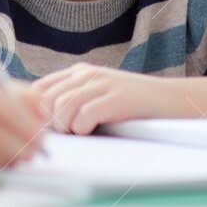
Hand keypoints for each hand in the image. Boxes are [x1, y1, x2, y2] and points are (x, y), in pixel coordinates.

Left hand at [32, 63, 164, 134]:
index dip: (35, 111)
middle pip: (47, 99)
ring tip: (80, 131)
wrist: (171, 100)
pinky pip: (85, 115)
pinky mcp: (116, 98)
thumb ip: (72, 101)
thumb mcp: (98, 94)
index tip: (44, 128)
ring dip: (67, 126)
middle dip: (50, 122)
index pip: (39, 88)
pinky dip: (83, 128)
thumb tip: (41, 123)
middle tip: (65, 134)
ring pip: (62, 107)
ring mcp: (103, 84)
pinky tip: (92, 130)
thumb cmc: (132, 106)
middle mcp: (87, 74)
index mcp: (79, 72)